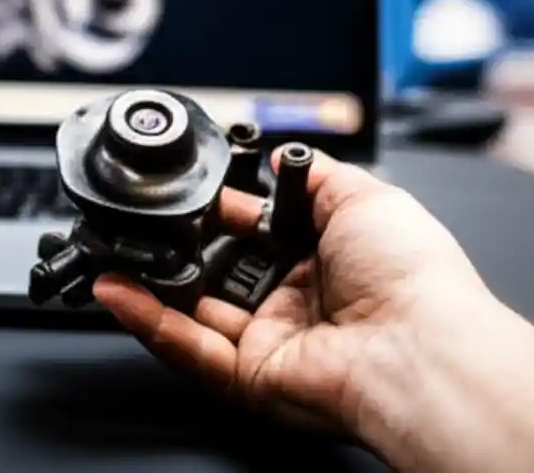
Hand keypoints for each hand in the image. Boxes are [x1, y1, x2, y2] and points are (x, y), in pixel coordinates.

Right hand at [94, 148, 491, 433]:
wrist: (420, 347)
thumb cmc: (411, 276)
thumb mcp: (365, 195)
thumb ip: (312, 173)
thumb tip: (280, 155)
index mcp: (324, 260)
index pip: (251, 231)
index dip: (216, 212)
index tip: (183, 194)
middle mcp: (295, 302)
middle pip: (217, 273)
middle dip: (177, 249)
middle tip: (143, 226)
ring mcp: (270, 341)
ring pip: (192, 313)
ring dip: (148, 286)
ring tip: (113, 257)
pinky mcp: (249, 378)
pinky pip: (188, 349)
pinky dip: (147, 321)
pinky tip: (117, 292)